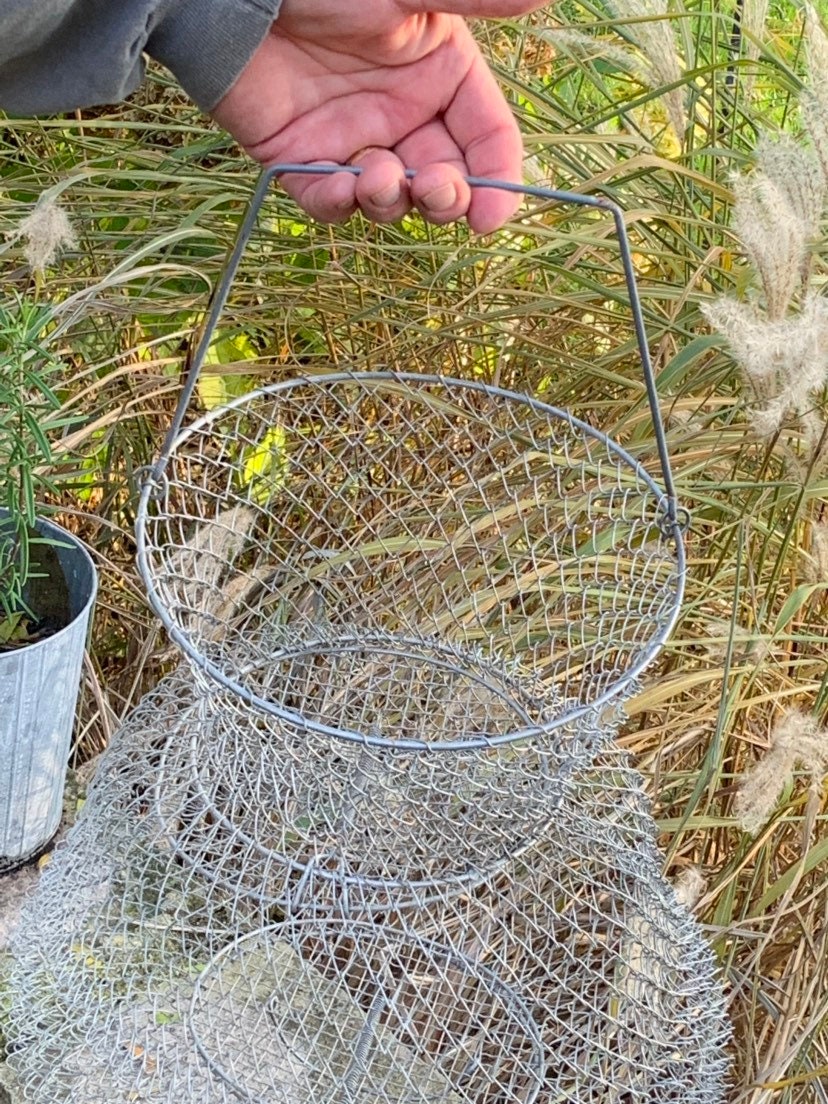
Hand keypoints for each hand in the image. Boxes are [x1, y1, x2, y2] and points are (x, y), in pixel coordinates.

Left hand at [211, 1, 546, 232]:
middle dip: (444, 198)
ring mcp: (351, 137)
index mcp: (439, 71)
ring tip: (377, 175)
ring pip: (389, 199)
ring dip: (392, 201)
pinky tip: (344, 188)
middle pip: (443, 179)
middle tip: (433, 189)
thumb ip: (477, 1)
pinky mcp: (300, 158)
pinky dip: (340, 206)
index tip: (491, 217)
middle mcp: (400, 110)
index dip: (496, 180)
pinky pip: (329, 202)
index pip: (486, 137)